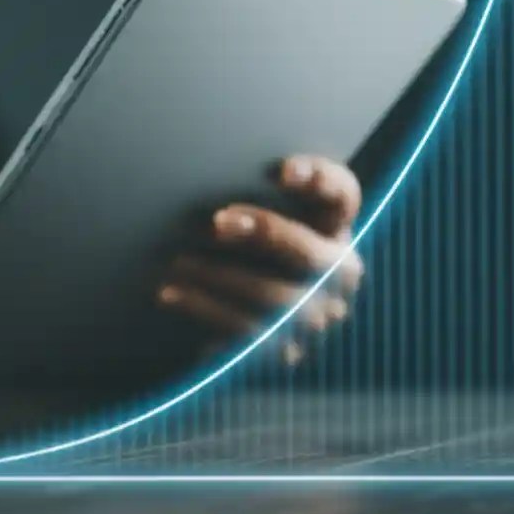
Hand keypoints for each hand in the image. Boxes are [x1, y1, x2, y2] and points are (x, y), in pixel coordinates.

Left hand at [157, 155, 363, 364]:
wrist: (238, 315)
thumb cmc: (240, 247)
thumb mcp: (251, 213)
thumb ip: (248, 189)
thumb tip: (210, 161)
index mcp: (335, 228)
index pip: (342, 196)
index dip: (320, 182)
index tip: (282, 170)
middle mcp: (337, 274)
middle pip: (308, 254)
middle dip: (265, 234)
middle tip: (216, 222)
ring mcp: (316, 318)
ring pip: (276, 301)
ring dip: (221, 279)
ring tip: (176, 263)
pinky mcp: (286, 352)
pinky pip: (248, 338)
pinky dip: (206, 313)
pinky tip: (170, 295)